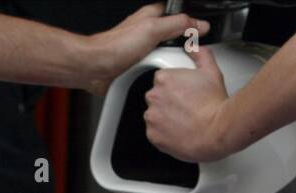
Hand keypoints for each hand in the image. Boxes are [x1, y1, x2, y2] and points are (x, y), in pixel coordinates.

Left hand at [81, 3, 209, 94]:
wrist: (95, 68)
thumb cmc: (115, 47)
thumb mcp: (153, 29)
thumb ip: (178, 24)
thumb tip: (199, 24)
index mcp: (151, 16)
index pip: (177, 13)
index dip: (190, 21)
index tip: (200, 32)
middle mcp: (146, 32)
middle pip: (173, 36)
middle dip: (180, 45)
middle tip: (186, 52)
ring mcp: (142, 50)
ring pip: (164, 54)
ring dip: (168, 61)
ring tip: (172, 66)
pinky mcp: (137, 66)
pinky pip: (154, 69)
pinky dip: (159, 73)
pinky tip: (160, 76)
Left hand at [144, 46, 231, 162]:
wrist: (216, 131)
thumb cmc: (213, 104)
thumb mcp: (211, 71)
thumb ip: (200, 55)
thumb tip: (195, 48)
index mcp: (163, 79)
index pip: (161, 80)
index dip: (174, 87)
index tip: (182, 93)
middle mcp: (154, 97)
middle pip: (156, 97)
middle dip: (168, 102)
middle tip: (185, 107)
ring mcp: (152, 117)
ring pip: (154, 115)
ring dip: (165, 117)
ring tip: (183, 120)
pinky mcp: (153, 136)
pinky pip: (154, 133)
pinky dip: (164, 133)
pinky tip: (178, 131)